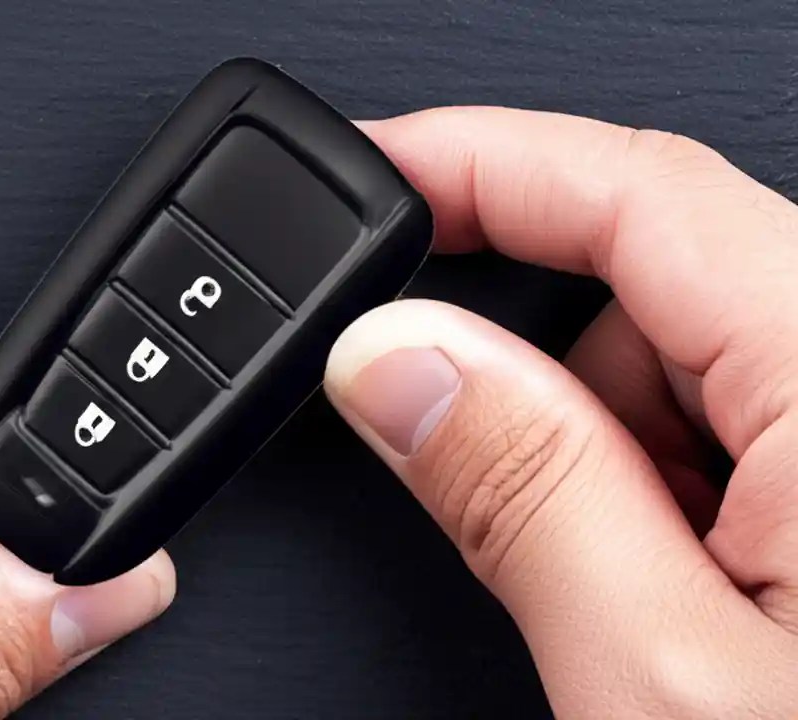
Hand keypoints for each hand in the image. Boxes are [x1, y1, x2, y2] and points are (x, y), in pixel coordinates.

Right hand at [325, 108, 797, 717]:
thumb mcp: (664, 686)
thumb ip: (522, 490)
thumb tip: (394, 358)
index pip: (638, 190)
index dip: (481, 159)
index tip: (373, 171)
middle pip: (653, 277)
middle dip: (532, 354)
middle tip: (466, 464)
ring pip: (682, 365)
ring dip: (600, 445)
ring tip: (622, 589)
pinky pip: (730, 434)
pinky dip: (657, 488)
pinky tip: (673, 592)